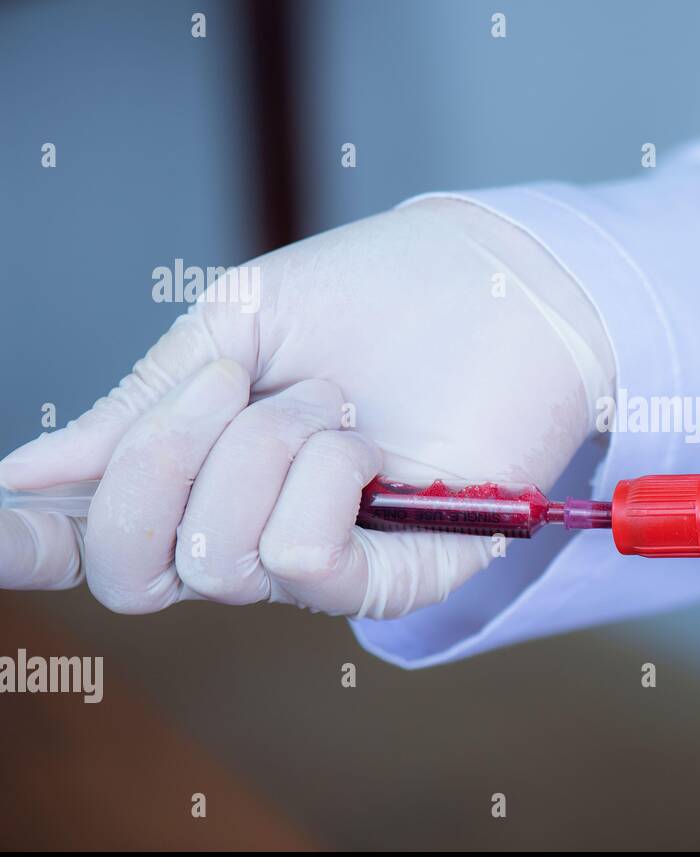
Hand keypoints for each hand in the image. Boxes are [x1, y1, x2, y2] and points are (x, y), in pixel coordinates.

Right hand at [0, 198, 612, 617]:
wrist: (496, 280)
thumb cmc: (378, 297)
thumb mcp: (235, 332)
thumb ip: (139, 408)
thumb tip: (27, 475)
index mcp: (202, 478)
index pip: (96, 539)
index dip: (27, 540)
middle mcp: (252, 534)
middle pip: (137, 573)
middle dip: (159, 461)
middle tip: (232, 384)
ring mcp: (327, 562)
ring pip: (222, 558)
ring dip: (266, 448)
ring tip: (333, 401)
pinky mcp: (402, 576)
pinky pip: (304, 563)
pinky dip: (320, 481)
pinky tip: (367, 445)